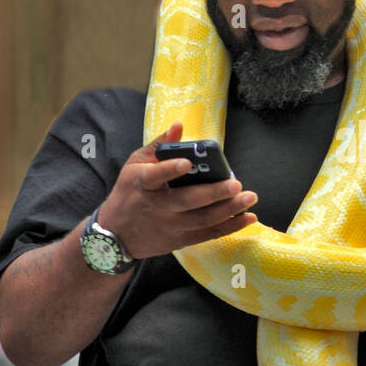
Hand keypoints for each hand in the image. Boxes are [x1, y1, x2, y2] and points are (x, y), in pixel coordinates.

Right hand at [98, 122, 258, 259]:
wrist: (115, 236)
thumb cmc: (128, 193)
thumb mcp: (134, 165)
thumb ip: (158, 146)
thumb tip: (179, 125)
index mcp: (143, 184)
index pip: (155, 176)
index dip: (170, 169)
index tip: (187, 162)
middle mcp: (158, 206)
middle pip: (188, 201)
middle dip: (214, 193)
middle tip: (236, 183)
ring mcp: (170, 225)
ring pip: (203, 220)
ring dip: (229, 210)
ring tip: (249, 198)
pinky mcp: (180, 240)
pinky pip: (209, 235)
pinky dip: (230, 227)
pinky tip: (248, 218)